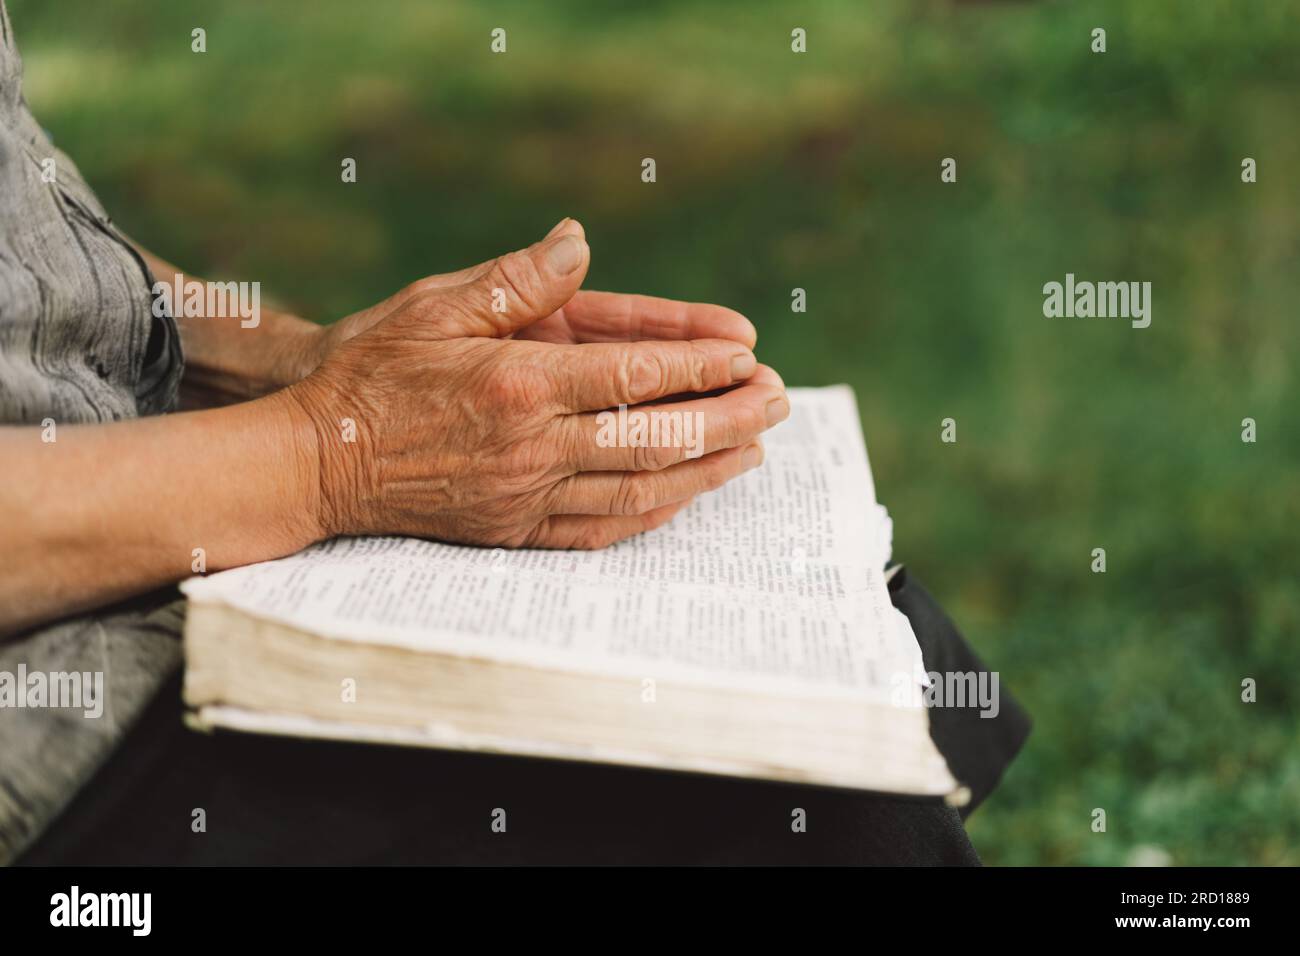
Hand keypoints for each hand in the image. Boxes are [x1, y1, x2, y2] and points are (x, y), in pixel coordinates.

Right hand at [285, 222, 788, 548]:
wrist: (318, 463)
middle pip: (654, 439)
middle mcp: (530, 448)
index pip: (634, 376)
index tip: (750, 357)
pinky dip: (653, 513)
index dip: (701, 367)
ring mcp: (524, 498)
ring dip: (706, 471)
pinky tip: (686, 496)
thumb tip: (579, 242)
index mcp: (516, 385)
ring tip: (754, 450)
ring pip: (639, 490)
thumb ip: (514, 280)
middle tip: (778, 403)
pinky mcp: (513, 532)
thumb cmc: (370, 374)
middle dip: (727, 420)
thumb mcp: (432, 306)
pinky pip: (600, 530)